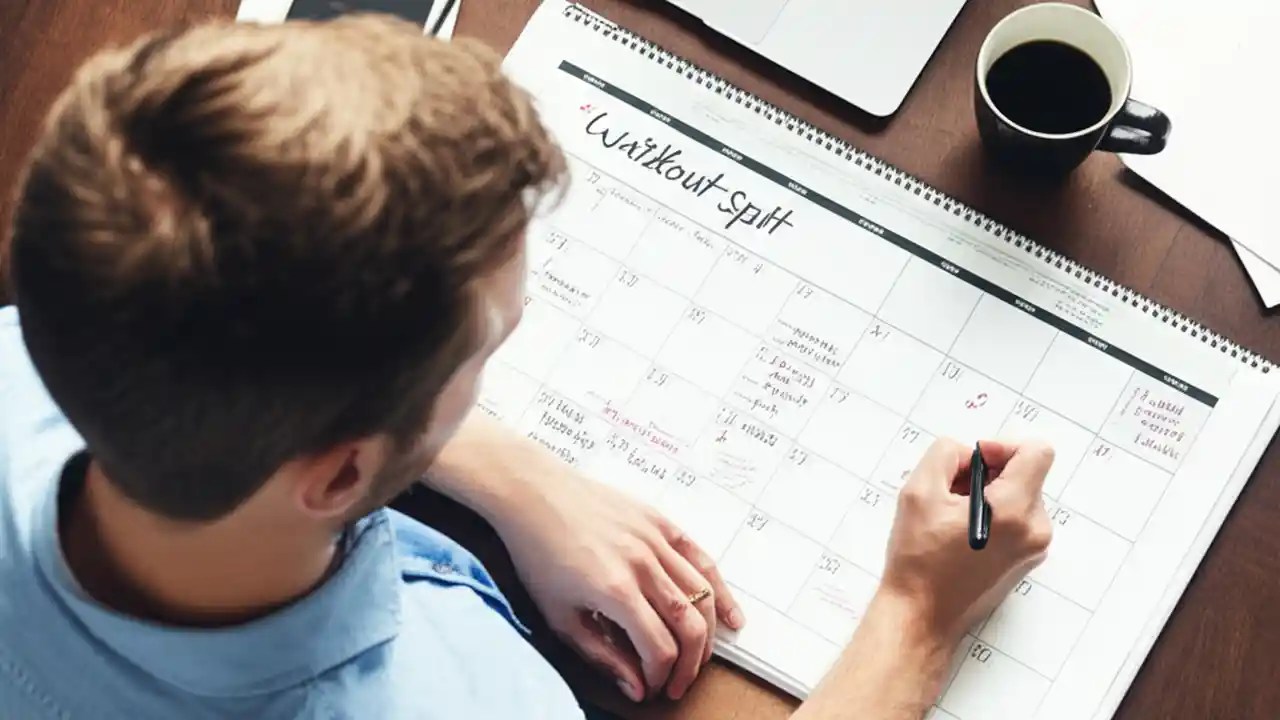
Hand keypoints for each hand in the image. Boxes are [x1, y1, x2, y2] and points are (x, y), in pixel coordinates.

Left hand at [488, 463, 743, 701]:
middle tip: (680, 684)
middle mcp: (642, 564)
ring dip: (708, 635)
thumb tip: (637, 687)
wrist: (534, 493)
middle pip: (688, 626)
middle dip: (690, 665)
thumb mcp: (559, 616)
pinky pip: (702, 560)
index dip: (660, 677)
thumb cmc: (539, 554)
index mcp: (614, 591)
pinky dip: (721, 591)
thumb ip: (601, 655)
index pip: (658, 649)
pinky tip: (731, 616)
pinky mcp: (661, 522)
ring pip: (702, 595)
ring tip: (701, 658)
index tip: (652, 687)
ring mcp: (655, 540)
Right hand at [879, 438, 1053, 645]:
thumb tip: (966, 453)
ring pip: (1019, 495)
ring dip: (987, 494)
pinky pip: (1016, 518)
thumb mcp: (917, 492)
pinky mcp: (1026, 559)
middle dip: (988, 473)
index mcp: (1014, 510)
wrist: (923, 615)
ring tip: (951, 517)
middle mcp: (1035, 529)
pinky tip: (961, 533)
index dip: (1003, 445)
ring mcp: (1034, 548)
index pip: (1037, 452)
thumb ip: (945, 454)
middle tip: (951, 491)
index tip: (976, 460)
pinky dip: (992, 514)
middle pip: (1025, 473)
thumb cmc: (918, 561)